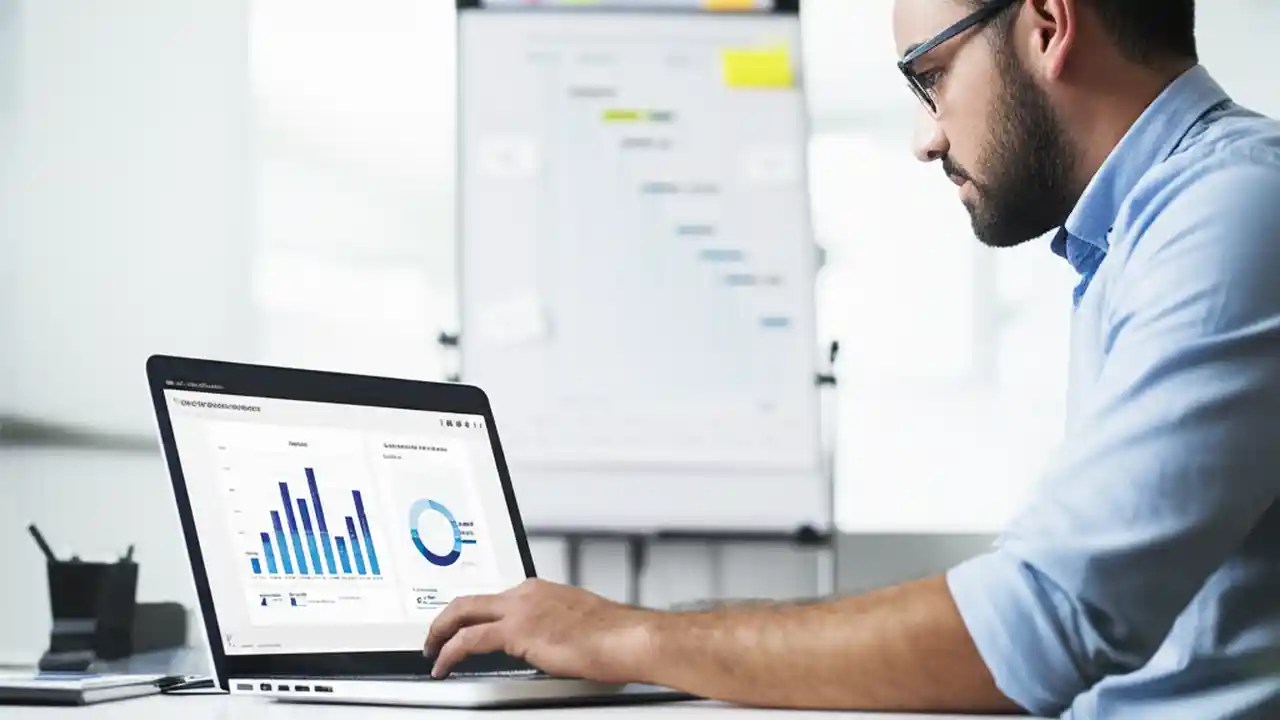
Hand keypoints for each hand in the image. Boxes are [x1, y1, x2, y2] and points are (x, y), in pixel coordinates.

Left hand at [424, 579, 657, 681]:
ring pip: (463, 614)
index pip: (495, 599)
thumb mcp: (576, 624)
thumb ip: (553, 628)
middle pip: (470, 600)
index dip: (473, 614)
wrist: (628, 638)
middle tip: (434, 635)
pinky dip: (451, 652)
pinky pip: (470, 641)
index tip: (465, 627)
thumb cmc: (615, 635)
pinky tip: (445, 665)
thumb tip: (545, 645)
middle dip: (446, 619)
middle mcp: (527, 594)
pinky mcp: (518, 632)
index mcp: (540, 591)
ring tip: (433, 653)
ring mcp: (521, 610)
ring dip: (441, 634)